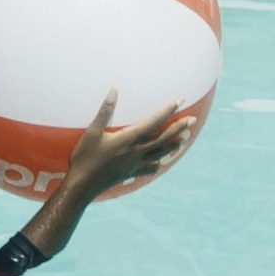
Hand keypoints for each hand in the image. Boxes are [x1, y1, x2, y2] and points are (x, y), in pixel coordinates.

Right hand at [61, 88, 204, 210]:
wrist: (82, 185)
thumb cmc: (85, 157)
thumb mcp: (92, 132)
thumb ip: (105, 111)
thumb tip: (114, 90)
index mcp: (129, 139)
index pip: (154, 122)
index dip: (168, 110)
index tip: (180, 101)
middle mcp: (136, 151)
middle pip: (163, 138)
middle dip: (179, 128)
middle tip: (192, 120)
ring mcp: (135, 164)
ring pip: (160, 154)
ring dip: (173, 145)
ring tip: (184, 140)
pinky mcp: (130, 173)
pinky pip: (148, 169)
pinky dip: (156, 165)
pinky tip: (160, 164)